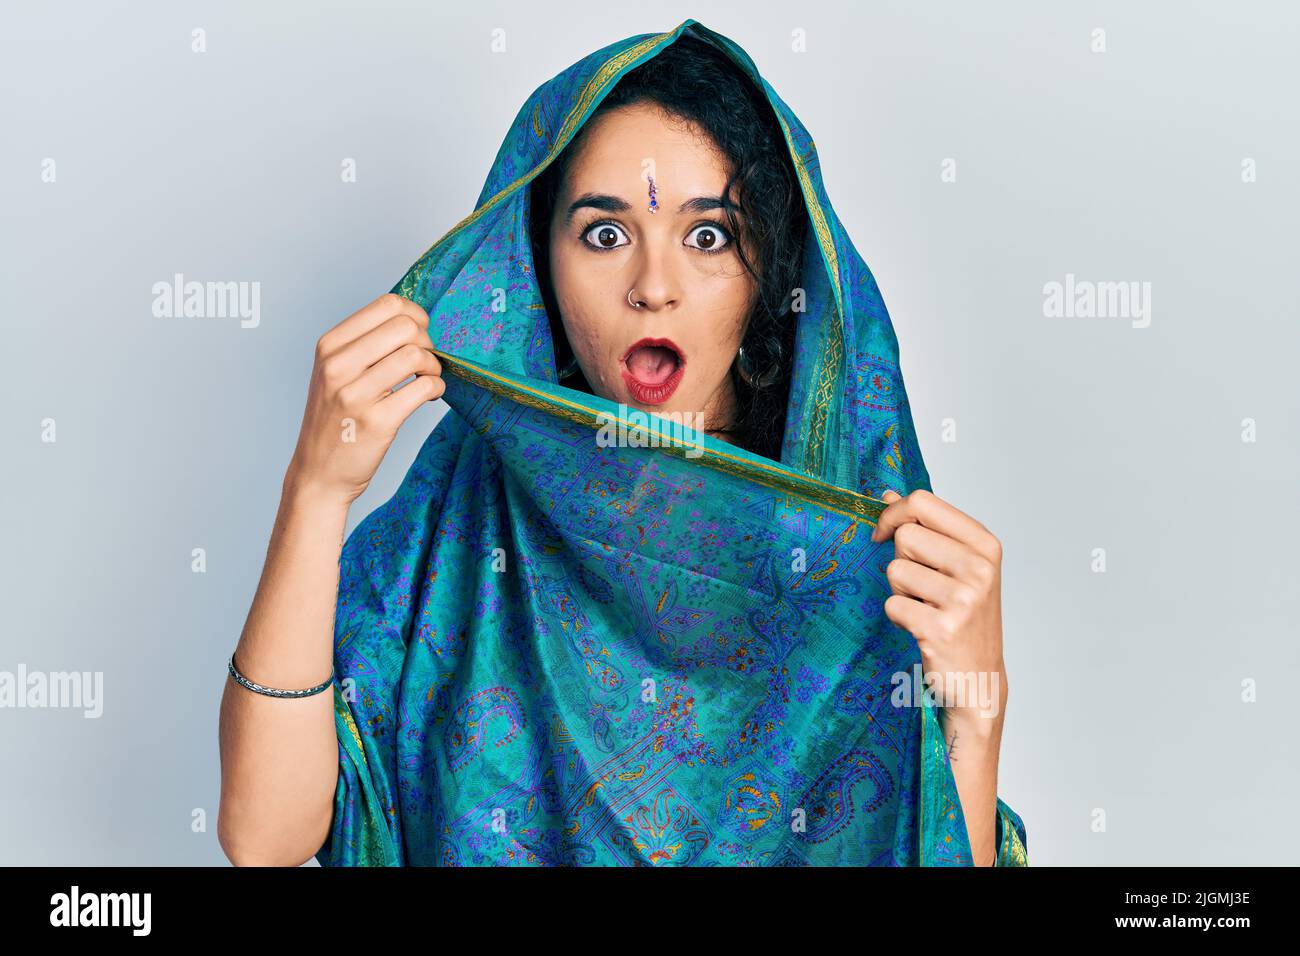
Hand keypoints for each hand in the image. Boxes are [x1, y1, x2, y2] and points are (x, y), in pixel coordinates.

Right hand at [284, 293, 444, 504]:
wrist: (318, 473)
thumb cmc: (334, 420)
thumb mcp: (334, 373)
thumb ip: (364, 344)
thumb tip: (413, 320)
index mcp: (329, 346)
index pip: (386, 305)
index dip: (415, 315)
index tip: (420, 333)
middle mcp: (338, 366)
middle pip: (405, 326)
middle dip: (426, 341)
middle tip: (425, 360)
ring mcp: (355, 394)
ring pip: (416, 355)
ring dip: (433, 366)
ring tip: (427, 378)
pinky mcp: (378, 421)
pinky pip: (424, 387)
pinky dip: (436, 387)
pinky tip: (428, 395)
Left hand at [870, 488, 1006, 731]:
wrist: (979, 678)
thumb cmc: (964, 617)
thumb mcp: (958, 566)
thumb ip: (927, 529)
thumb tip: (888, 495)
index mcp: (985, 544)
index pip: (923, 503)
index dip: (893, 513)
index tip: (884, 532)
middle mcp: (979, 568)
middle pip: (905, 536)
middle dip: (901, 561)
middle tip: (922, 586)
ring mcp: (963, 599)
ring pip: (895, 571)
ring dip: (901, 592)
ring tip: (926, 609)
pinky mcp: (941, 629)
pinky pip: (893, 605)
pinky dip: (899, 617)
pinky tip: (922, 629)